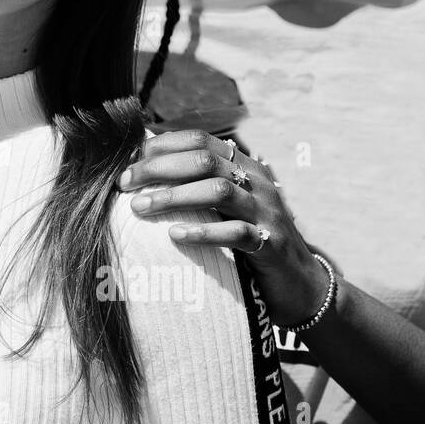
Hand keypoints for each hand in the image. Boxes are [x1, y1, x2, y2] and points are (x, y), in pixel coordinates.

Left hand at [117, 129, 331, 327]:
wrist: (299, 283)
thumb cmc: (249, 238)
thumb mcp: (226, 205)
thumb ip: (196, 185)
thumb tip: (143, 169)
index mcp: (243, 166)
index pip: (200, 140)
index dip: (162, 147)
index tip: (129, 163)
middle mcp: (257, 182)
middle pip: (204, 161)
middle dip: (159, 169)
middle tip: (125, 184)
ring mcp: (266, 212)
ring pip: (218, 191)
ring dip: (174, 197)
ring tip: (141, 207)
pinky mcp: (271, 244)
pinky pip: (236, 233)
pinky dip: (203, 232)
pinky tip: (175, 236)